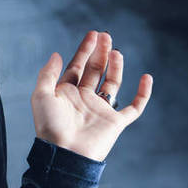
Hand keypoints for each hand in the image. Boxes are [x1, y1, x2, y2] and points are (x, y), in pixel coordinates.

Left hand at [31, 31, 152, 161]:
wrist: (65, 153)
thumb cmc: (50, 127)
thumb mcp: (41, 96)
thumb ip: (47, 74)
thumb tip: (56, 54)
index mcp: (67, 93)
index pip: (78, 66)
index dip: (85, 50)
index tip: (92, 34)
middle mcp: (84, 100)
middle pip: (95, 71)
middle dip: (100, 53)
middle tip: (106, 36)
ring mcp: (101, 110)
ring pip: (112, 83)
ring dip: (115, 66)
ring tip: (115, 52)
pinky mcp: (115, 122)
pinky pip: (135, 106)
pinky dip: (143, 93)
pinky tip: (146, 77)